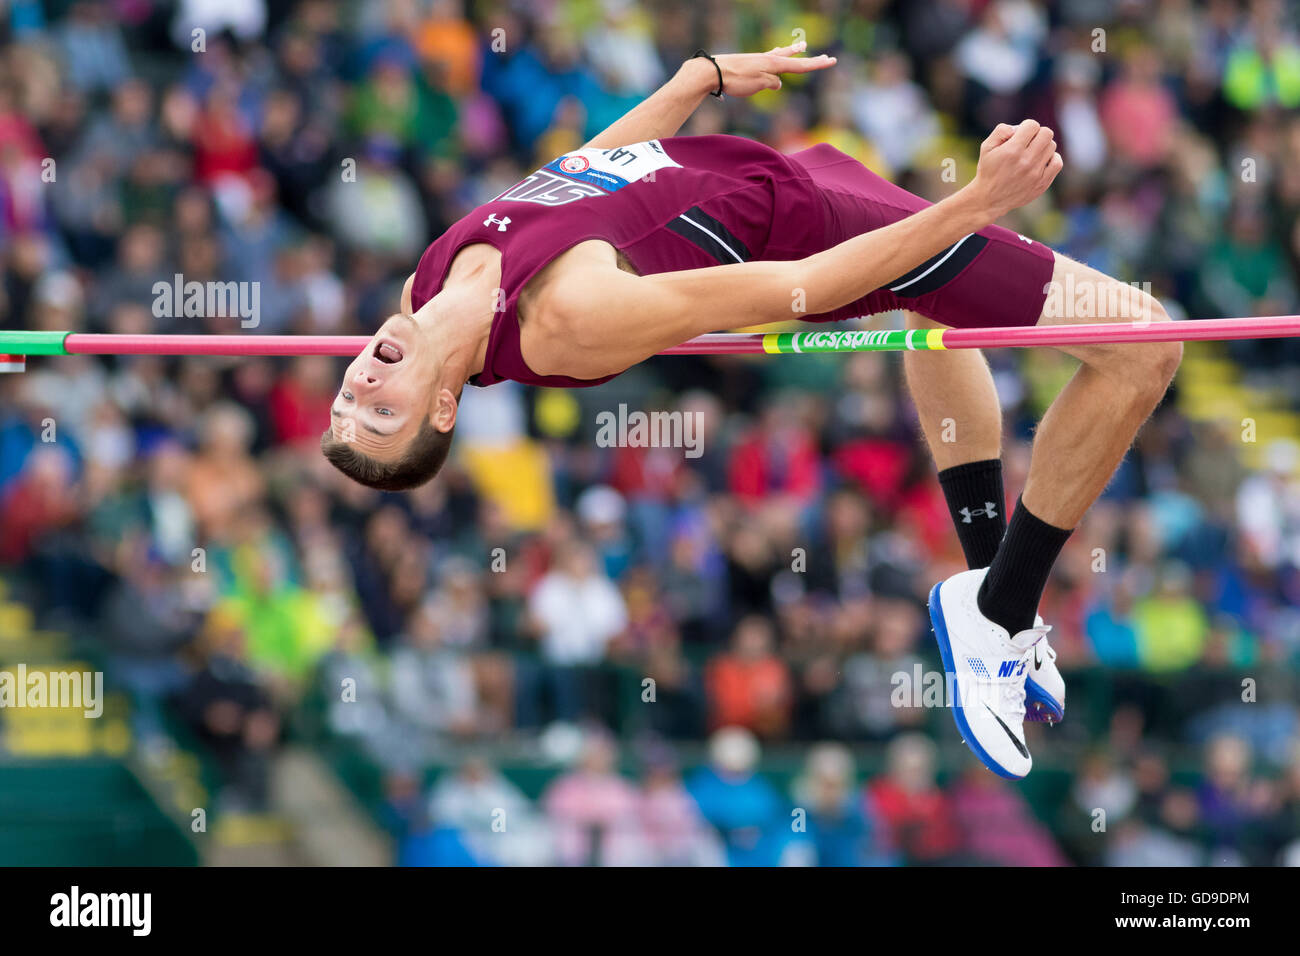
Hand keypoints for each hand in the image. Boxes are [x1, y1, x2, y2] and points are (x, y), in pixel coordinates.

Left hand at [689, 41, 836, 96]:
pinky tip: (774, 54)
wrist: (713, 71)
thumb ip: (771, 82)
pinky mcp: (749, 62)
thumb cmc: (735, 80)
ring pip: (780, 55)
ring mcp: (759, 59)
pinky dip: (775, 56)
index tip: (832, 61)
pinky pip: (767, 58)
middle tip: (825, 57)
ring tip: (801, 47)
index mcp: (773, 64)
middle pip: (793, 59)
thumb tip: (778, 83)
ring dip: (792, 52)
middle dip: (809, 59)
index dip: (816, 65)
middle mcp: (768, 59)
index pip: (800, 66)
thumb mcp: (758, 84)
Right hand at [968, 120, 1063, 218]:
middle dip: (1037, 134)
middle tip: (1028, 142)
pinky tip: (1041, 161)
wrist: (990, 200)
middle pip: (1047, 133)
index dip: (1026, 127)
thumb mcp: (986, 147)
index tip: (1020, 135)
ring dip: (1042, 146)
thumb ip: (1000, 131)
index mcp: (1011, 151)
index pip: (1032, 125)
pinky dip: (1052, 158)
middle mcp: (1025, 161)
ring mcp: (1035, 173)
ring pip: (1052, 146)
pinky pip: (1057, 162)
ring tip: (1031, 154)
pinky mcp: (1042, 183)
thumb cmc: (988, 170)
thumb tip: (1017, 128)